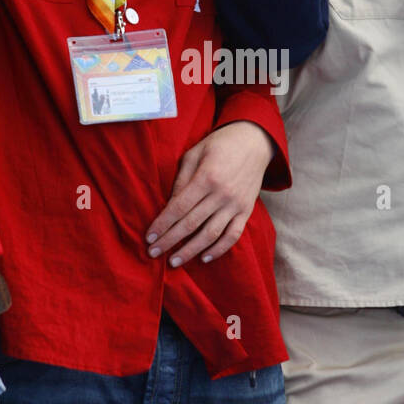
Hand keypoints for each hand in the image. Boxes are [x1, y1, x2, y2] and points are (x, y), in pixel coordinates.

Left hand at [145, 121, 274, 266]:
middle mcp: (221, 194)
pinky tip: (204, 257)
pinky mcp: (246, 211)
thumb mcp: (195, 154)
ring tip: (174, 261)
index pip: (178, 207)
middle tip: (153, 253)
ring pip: (211, 234)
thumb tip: (169, 205)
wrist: (254, 141)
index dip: (162, 224)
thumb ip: (181, 180)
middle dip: (169, 241)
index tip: (149, 237)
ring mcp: (236, 204)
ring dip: (190, 250)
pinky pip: (233, 235)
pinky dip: (219, 249)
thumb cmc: (219, 145)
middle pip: (190, 224)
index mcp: (206, 178)